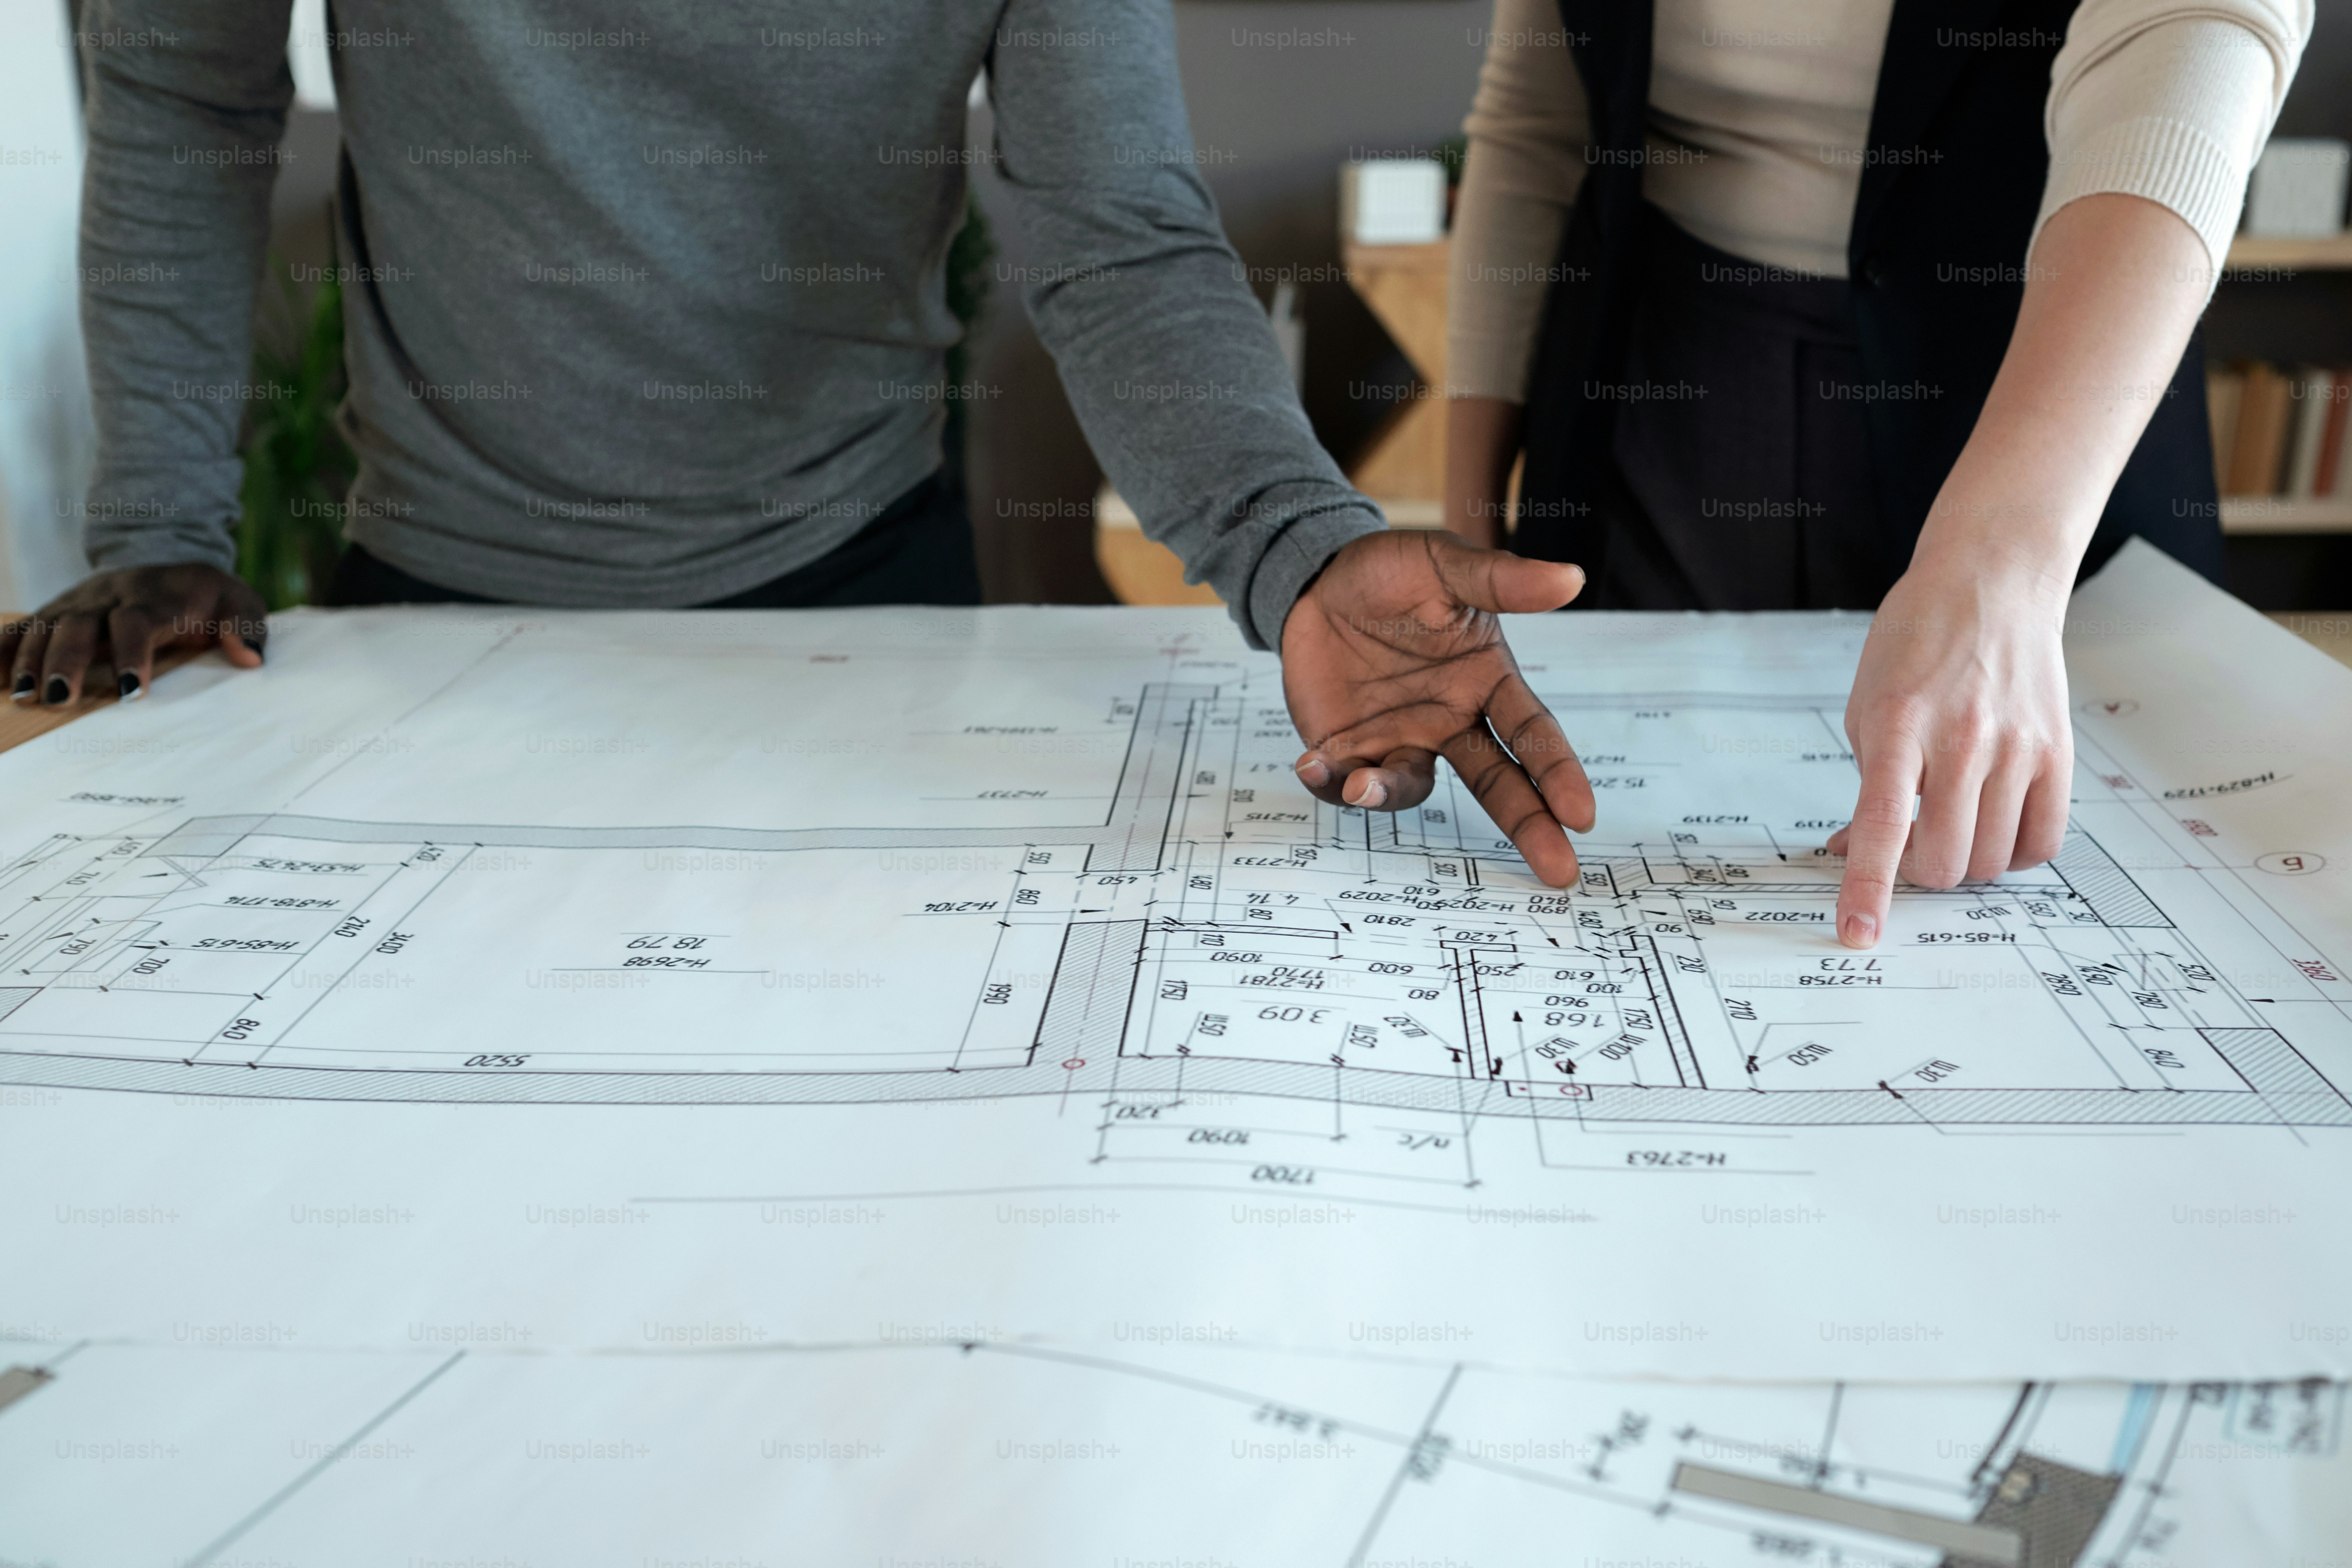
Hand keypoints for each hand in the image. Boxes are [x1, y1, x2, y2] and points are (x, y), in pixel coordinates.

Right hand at [4, 564, 265, 706]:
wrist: (172, 562)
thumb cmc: (208, 596)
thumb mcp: (238, 602)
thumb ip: (247, 625)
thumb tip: (250, 656)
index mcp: (154, 597)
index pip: (137, 621)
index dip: (130, 653)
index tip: (130, 690)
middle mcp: (109, 597)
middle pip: (80, 624)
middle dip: (65, 660)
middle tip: (58, 698)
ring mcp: (78, 603)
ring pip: (46, 626)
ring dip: (30, 659)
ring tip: (24, 695)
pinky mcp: (57, 611)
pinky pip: (24, 626)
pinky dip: (3, 647)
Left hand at [1281, 530, 1595, 886]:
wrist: (1319, 577)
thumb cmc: (1393, 571)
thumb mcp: (1446, 565)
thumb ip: (1500, 581)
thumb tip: (1571, 578)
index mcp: (1487, 681)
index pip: (1532, 733)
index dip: (1557, 773)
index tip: (1581, 814)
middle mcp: (1451, 721)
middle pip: (1498, 782)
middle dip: (1528, 825)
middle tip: (1559, 870)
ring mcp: (1401, 739)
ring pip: (1411, 788)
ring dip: (1389, 793)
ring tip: (1362, 785)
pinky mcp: (1349, 748)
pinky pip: (1345, 781)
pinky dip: (1331, 782)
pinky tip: (1312, 763)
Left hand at [1827, 558, 2071, 948]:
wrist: (1990, 587)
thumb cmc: (1916, 645)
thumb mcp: (1866, 709)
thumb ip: (1865, 786)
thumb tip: (1853, 855)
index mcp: (1897, 728)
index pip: (1879, 829)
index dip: (1867, 891)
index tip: (1857, 935)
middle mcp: (1961, 741)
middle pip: (1943, 862)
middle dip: (1919, 874)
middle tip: (1911, 844)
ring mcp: (2016, 749)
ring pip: (1991, 860)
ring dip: (1965, 861)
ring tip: (1952, 821)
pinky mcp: (2058, 753)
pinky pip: (2043, 841)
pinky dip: (2014, 852)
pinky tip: (1994, 822)